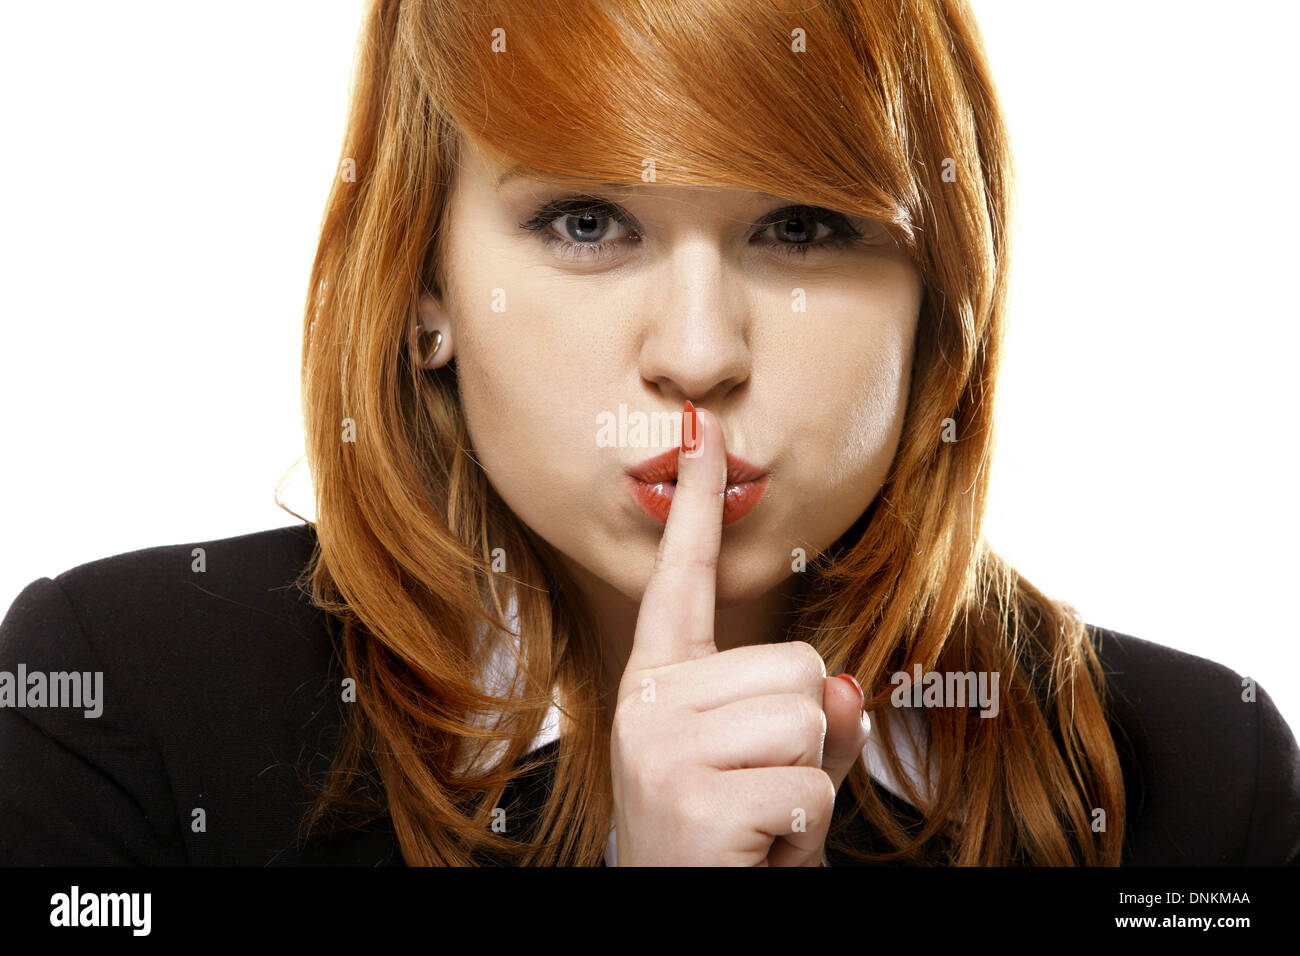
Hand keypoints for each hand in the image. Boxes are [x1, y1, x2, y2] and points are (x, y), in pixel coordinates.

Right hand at [610, 401, 870, 864]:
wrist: (680, 921)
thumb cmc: (729, 843)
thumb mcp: (770, 772)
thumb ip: (812, 719)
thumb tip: (845, 689)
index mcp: (660, 684)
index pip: (681, 580)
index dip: (695, 504)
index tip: (703, 429)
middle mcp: (649, 702)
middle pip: (801, 664)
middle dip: (809, 734)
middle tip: (761, 792)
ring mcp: (663, 745)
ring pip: (812, 715)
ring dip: (808, 779)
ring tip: (758, 820)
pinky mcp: (691, 794)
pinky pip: (811, 781)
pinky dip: (805, 826)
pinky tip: (755, 846)